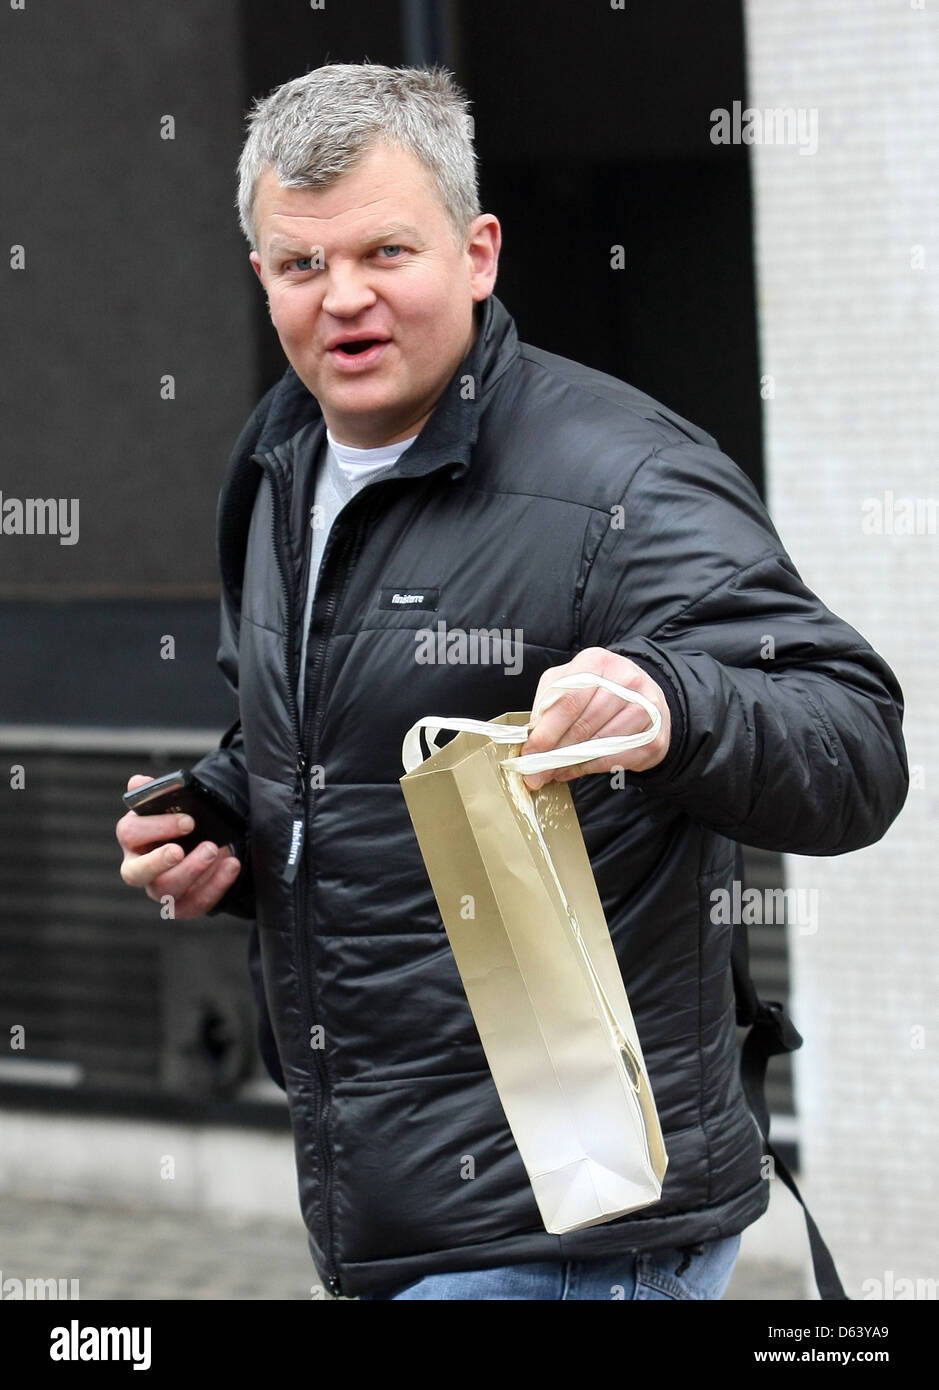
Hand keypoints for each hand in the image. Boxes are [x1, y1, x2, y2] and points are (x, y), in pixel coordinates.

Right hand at [116, 774, 241, 918]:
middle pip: (135, 873)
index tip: (188, 822)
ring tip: (213, 849)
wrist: (204, 843)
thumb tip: (139, 782)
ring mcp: (159, 889)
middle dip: (158, 861)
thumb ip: (157, 794)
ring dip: (192, 869)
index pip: (129, 833)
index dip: (156, 827)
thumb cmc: (182, 823)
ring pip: (166, 889)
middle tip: (180, 850)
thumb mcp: (173, 805)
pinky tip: (231, 865)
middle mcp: (139, 867)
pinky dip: (216, 884)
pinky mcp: (181, 906)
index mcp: (132, 837)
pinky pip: (195, 902)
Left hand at [518, 648, 670, 789]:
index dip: (547, 730)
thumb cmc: (598, 690)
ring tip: (551, 770)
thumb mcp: (569, 682)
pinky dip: (589, 768)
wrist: (645, 697)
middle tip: (535, 770)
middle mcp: (626, 680)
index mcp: (597, 662)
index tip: (530, 750)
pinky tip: (572, 770)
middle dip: (554, 751)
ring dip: (570, 762)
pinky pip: (615, 758)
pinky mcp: (654, 736)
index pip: (569, 700)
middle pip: (583, 724)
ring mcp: (645, 708)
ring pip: (599, 743)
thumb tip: (531, 736)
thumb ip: (547, 703)